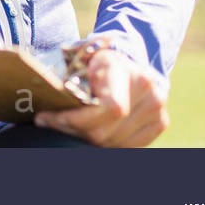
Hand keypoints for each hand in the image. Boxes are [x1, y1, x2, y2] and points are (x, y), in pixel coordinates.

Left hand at [34, 48, 168, 146]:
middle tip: (50, 123)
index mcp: (124, 68)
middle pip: (106, 131)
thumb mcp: (79, 58)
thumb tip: (44, 94)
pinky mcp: (160, 122)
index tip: (46, 117)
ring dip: (86, 139)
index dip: (75, 120)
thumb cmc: (95, 59)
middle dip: (72, 131)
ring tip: (67, 127)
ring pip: (115, 143)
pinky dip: (105, 143)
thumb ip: (66, 77)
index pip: (110, 108)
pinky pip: (127, 147)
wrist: (128, 57)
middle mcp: (147, 88)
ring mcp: (157, 108)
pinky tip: (89, 132)